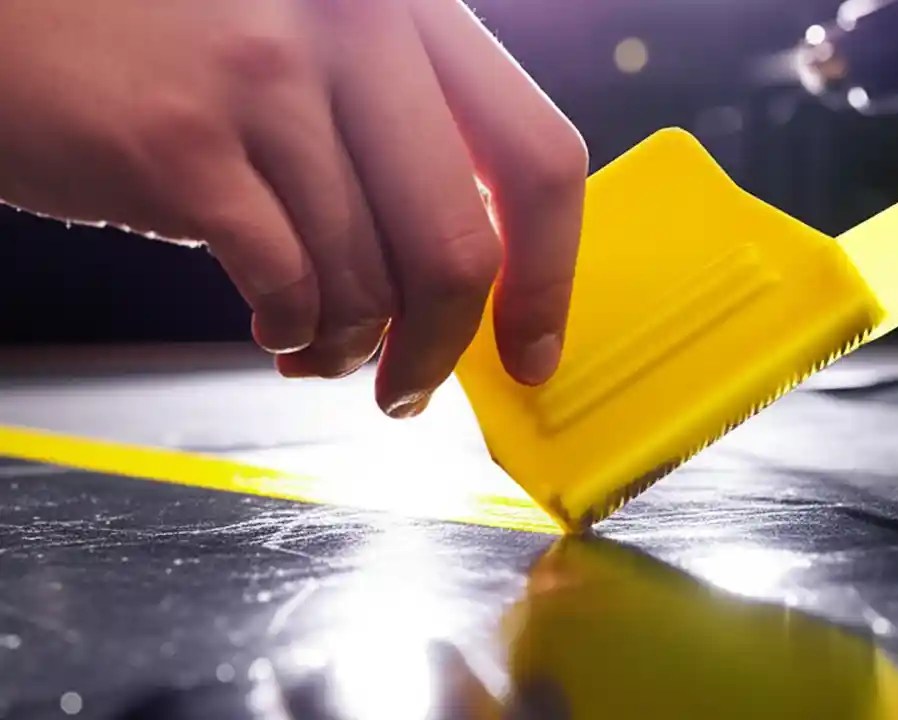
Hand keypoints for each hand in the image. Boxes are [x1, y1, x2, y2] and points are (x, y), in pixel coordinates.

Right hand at [0, 0, 586, 418]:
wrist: (21, 16)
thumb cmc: (183, 51)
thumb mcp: (325, 62)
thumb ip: (408, 145)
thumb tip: (479, 278)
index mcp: (411, 9)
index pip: (538, 153)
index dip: (550, 275)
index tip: (534, 348)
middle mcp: (355, 27)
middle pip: (460, 244)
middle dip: (442, 348)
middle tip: (410, 389)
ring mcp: (265, 78)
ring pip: (368, 281)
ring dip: (348, 346)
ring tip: (316, 344)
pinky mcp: (181, 142)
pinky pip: (286, 285)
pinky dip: (289, 328)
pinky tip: (269, 320)